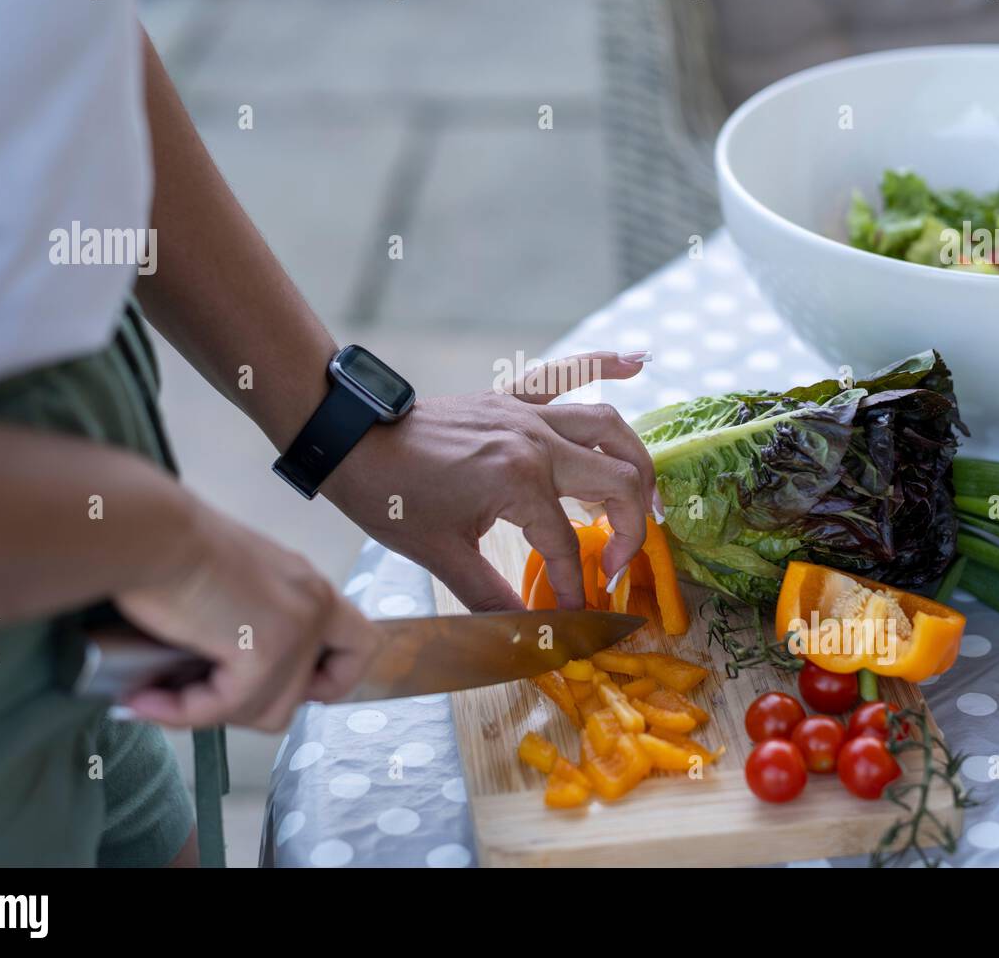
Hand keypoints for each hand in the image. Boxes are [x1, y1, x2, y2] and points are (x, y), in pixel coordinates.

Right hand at [114, 501, 379, 729]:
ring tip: (160, 695)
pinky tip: (146, 699)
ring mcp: (297, 628)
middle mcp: (314, 603)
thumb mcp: (229, 583)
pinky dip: (183, 712)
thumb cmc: (170, 546)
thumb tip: (221, 677)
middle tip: (203, 694)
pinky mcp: (264, 651)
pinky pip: (228, 707)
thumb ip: (246, 621)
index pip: (361, 645)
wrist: (151, 529)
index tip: (286, 686)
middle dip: (255, 705)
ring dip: (212, 713)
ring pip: (270, 711)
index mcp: (308, 585)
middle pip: (312, 692)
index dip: (329, 679)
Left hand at [321, 350, 659, 611]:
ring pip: (608, 426)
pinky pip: (566, 373)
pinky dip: (604, 363)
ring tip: (648, 498)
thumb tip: (527, 637)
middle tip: (619, 562)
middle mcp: (536, 441)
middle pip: (617, 480)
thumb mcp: (441, 555)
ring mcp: (527, 413)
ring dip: (637, 461)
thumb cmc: (390, 497)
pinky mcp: (511, 398)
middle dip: (633, 527)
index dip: (579, 585)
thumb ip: (491, 597)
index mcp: (520, 482)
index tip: (578, 613)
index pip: (570, 545)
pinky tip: (637, 361)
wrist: (351, 439)